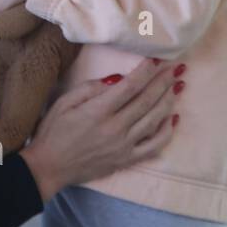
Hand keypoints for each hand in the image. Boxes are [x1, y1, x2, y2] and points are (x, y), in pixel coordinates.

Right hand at [22, 58, 180, 200]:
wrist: (49, 167)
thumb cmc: (53, 132)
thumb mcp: (64, 102)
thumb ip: (91, 88)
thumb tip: (118, 79)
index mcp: (98, 111)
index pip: (130, 86)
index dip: (146, 71)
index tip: (157, 59)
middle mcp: (115, 128)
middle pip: (147, 100)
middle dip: (163, 81)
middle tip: (177, 68)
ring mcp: (123, 146)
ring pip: (154, 120)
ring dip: (168, 101)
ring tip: (177, 86)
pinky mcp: (126, 160)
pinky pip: (154, 146)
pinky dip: (167, 132)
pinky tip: (173, 118)